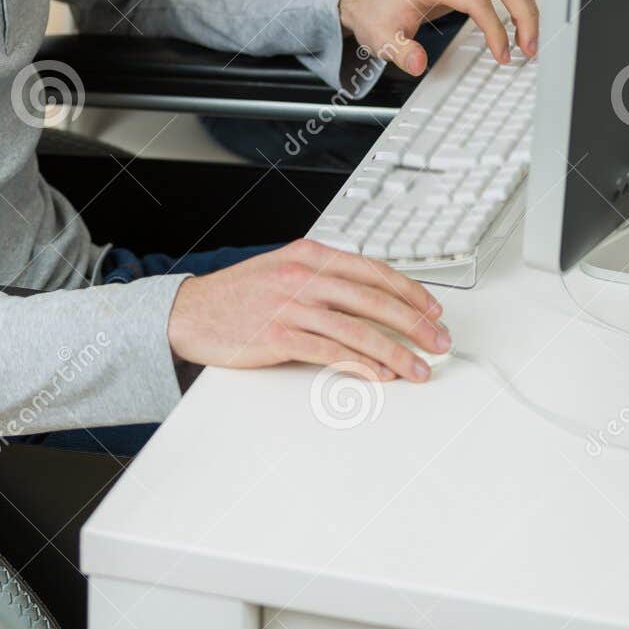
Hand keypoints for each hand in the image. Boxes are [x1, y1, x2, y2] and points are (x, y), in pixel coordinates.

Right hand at [167, 239, 449, 381]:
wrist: (189, 312)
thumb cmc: (237, 295)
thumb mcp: (283, 269)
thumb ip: (323, 276)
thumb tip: (369, 297)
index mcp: (310, 254)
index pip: (373, 270)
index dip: (410, 291)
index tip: (433, 310)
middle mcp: (305, 275)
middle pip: (375, 299)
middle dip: (415, 324)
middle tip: (439, 342)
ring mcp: (292, 305)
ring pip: (360, 329)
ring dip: (396, 353)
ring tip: (418, 369)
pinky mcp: (280, 336)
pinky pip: (332, 352)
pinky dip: (362, 365)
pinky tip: (381, 375)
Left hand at [339, 0, 537, 76]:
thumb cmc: (376, 14)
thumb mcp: (380, 38)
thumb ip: (399, 51)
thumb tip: (417, 64)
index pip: (476, 0)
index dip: (494, 29)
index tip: (501, 55)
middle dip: (524, 14)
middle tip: (530, 47)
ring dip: (527, 5)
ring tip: (529, 40)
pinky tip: (521, 23)